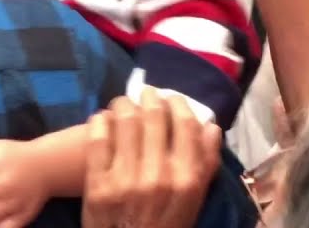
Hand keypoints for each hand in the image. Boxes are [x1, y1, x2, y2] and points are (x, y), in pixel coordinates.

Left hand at [82, 91, 222, 227]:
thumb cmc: (165, 224)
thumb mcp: (193, 201)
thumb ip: (205, 164)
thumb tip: (211, 126)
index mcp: (186, 179)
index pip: (185, 124)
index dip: (178, 103)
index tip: (171, 98)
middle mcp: (158, 176)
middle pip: (153, 116)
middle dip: (149, 97)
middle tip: (145, 94)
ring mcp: (126, 179)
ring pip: (124, 120)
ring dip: (123, 104)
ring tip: (123, 104)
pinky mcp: (98, 185)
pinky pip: (97, 139)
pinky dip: (100, 122)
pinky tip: (102, 119)